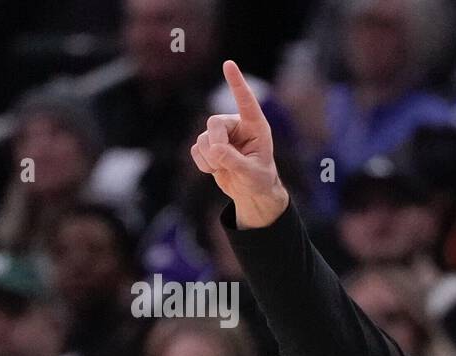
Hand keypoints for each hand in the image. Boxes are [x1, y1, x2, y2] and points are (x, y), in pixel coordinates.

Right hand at [191, 60, 289, 227]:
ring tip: (223, 169)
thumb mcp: (252, 174)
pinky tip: (215, 170)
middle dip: (215, 144)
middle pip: (214, 122)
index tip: (228, 64)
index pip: (245, 101)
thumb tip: (215, 149)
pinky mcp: (208, 145)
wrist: (251, 192)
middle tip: (222, 161)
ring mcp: (221, 135)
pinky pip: (195, 150)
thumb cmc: (259, 180)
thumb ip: (235, 161)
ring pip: (203, 139)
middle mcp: (237, 126)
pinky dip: (203, 163)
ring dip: (210, 159)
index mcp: (255, 127)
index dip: (236, 83)